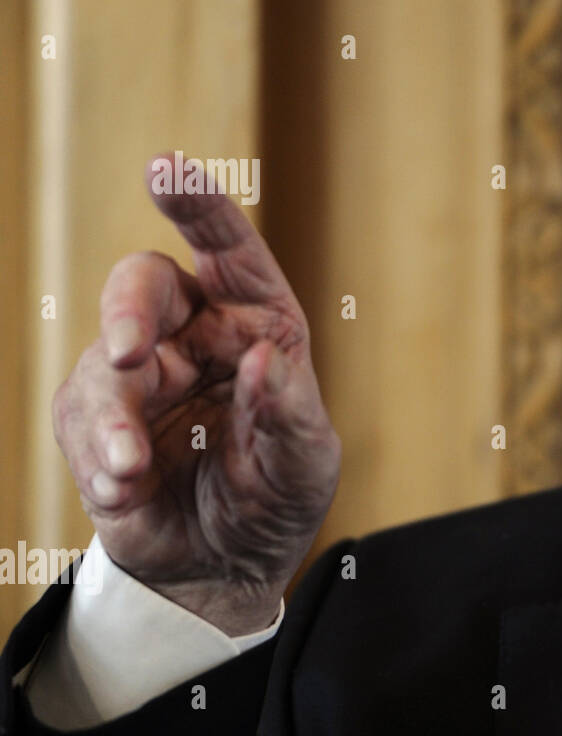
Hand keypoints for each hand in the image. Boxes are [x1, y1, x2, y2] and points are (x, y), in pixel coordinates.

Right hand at [51, 157, 340, 634]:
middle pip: (143, 287)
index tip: (166, 168)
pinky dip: (99, 460)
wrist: (228, 567)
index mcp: (257, 323)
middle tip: (132, 353)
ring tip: (132, 468)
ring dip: (113, 419)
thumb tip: (263, 358)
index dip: (199, 206)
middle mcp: (194, 336)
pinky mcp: (97, 424)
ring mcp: (140, 378)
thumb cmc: (279, 496)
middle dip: (128, 310)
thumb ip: (290, 412)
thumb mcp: (306, 461)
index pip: (229, 251)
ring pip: (103, 365)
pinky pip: (82, 426)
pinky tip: (126, 492)